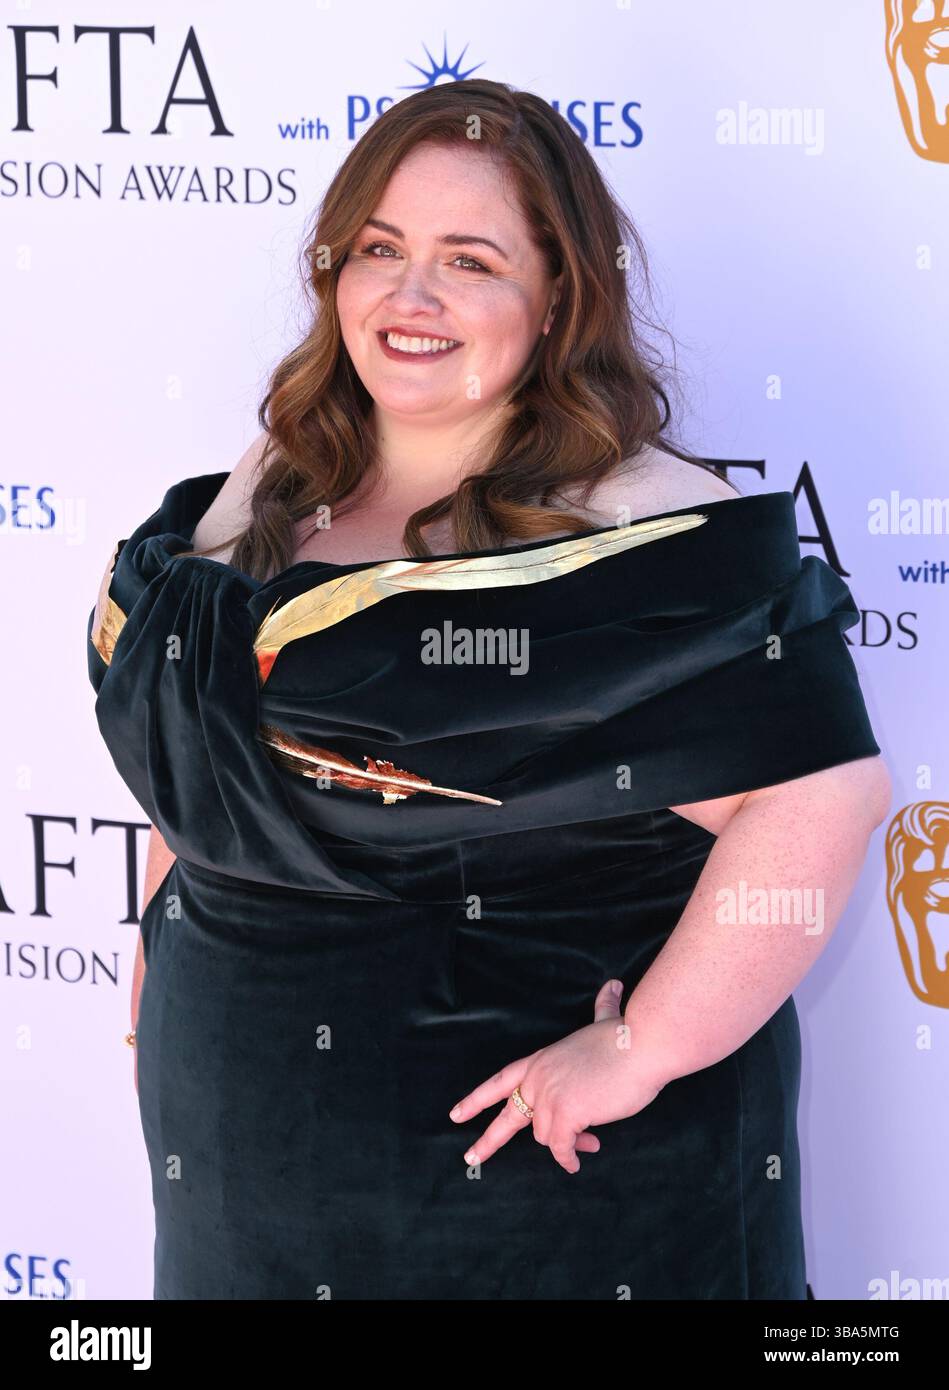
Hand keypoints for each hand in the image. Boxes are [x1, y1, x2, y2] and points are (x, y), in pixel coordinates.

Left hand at [448, 979, 664, 1173]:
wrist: (642, 1045)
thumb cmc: (626, 1037)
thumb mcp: (604, 1022)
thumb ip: (602, 1007)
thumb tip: (612, 987)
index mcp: (541, 1060)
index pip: (500, 1081)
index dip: (477, 1099)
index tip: (456, 1114)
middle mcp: (538, 1078)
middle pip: (506, 1115)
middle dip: (487, 1140)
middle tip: (470, 1158)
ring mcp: (549, 1096)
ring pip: (546, 1136)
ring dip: (566, 1143)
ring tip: (590, 1140)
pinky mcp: (566, 1114)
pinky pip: (560, 1148)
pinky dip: (568, 1157)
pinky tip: (578, 1161)